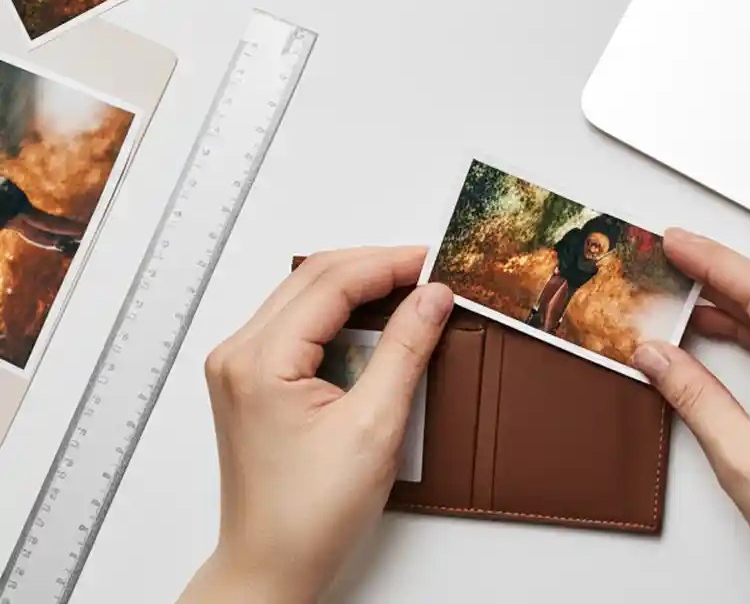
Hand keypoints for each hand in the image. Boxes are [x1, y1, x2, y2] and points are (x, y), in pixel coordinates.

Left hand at [180, 247, 453, 602]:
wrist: (271, 565)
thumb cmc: (310, 514)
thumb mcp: (375, 425)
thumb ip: (405, 350)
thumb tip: (432, 297)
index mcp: (260, 360)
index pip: (331, 282)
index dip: (388, 264)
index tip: (434, 261)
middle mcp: (238, 354)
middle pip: (312, 278)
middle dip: (374, 267)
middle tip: (428, 270)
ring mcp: (239, 367)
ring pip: (304, 297)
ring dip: (357, 288)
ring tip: (409, 292)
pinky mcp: (251, 381)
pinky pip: (297, 324)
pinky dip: (340, 315)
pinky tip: (375, 322)